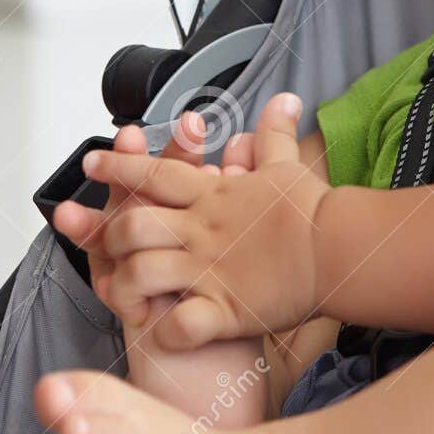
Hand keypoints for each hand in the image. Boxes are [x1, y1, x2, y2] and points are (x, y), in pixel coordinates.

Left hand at [85, 92, 328, 348]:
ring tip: (124, 297)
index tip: (92, 162)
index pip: (153, 174)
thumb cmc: (314, 212)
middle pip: (133, 225)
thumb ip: (274, 136)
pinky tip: (160, 332)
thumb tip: (284, 100)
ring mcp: (209, 272)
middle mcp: (202, 232)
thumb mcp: (287, 167)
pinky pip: (178, 326)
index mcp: (212, 198)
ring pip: (141, 274)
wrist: (341, 249)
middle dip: (109, 236)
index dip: (118, 167)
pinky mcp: (225, 311)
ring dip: (125, 288)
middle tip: (101, 244)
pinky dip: (164, 332)